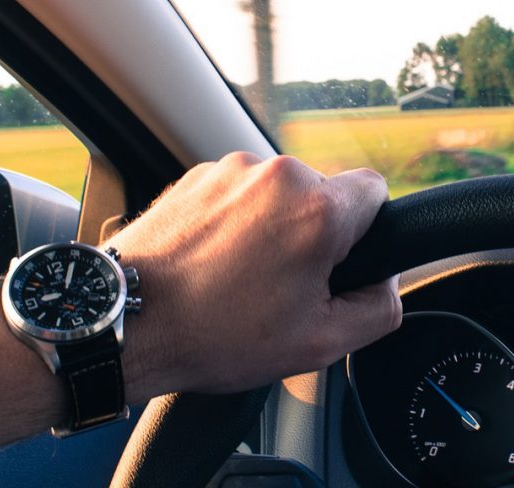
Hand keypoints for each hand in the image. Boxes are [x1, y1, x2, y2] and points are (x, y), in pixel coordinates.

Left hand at [105, 152, 400, 395]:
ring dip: (272, 230)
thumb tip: (387, 285)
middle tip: (283, 288)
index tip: (338, 265)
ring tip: (238, 281)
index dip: (366, 233)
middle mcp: (277, 175)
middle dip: (313, 237)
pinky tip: (213, 265)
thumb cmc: (215, 335)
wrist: (127, 322)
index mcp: (317, 210)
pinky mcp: (196, 175)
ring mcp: (231, 170)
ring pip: (279, 197)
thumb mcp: (320, 344)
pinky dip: (235, 225)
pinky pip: (239, 196)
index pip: (376, 190)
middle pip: (324, 196)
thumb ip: (379, 309)